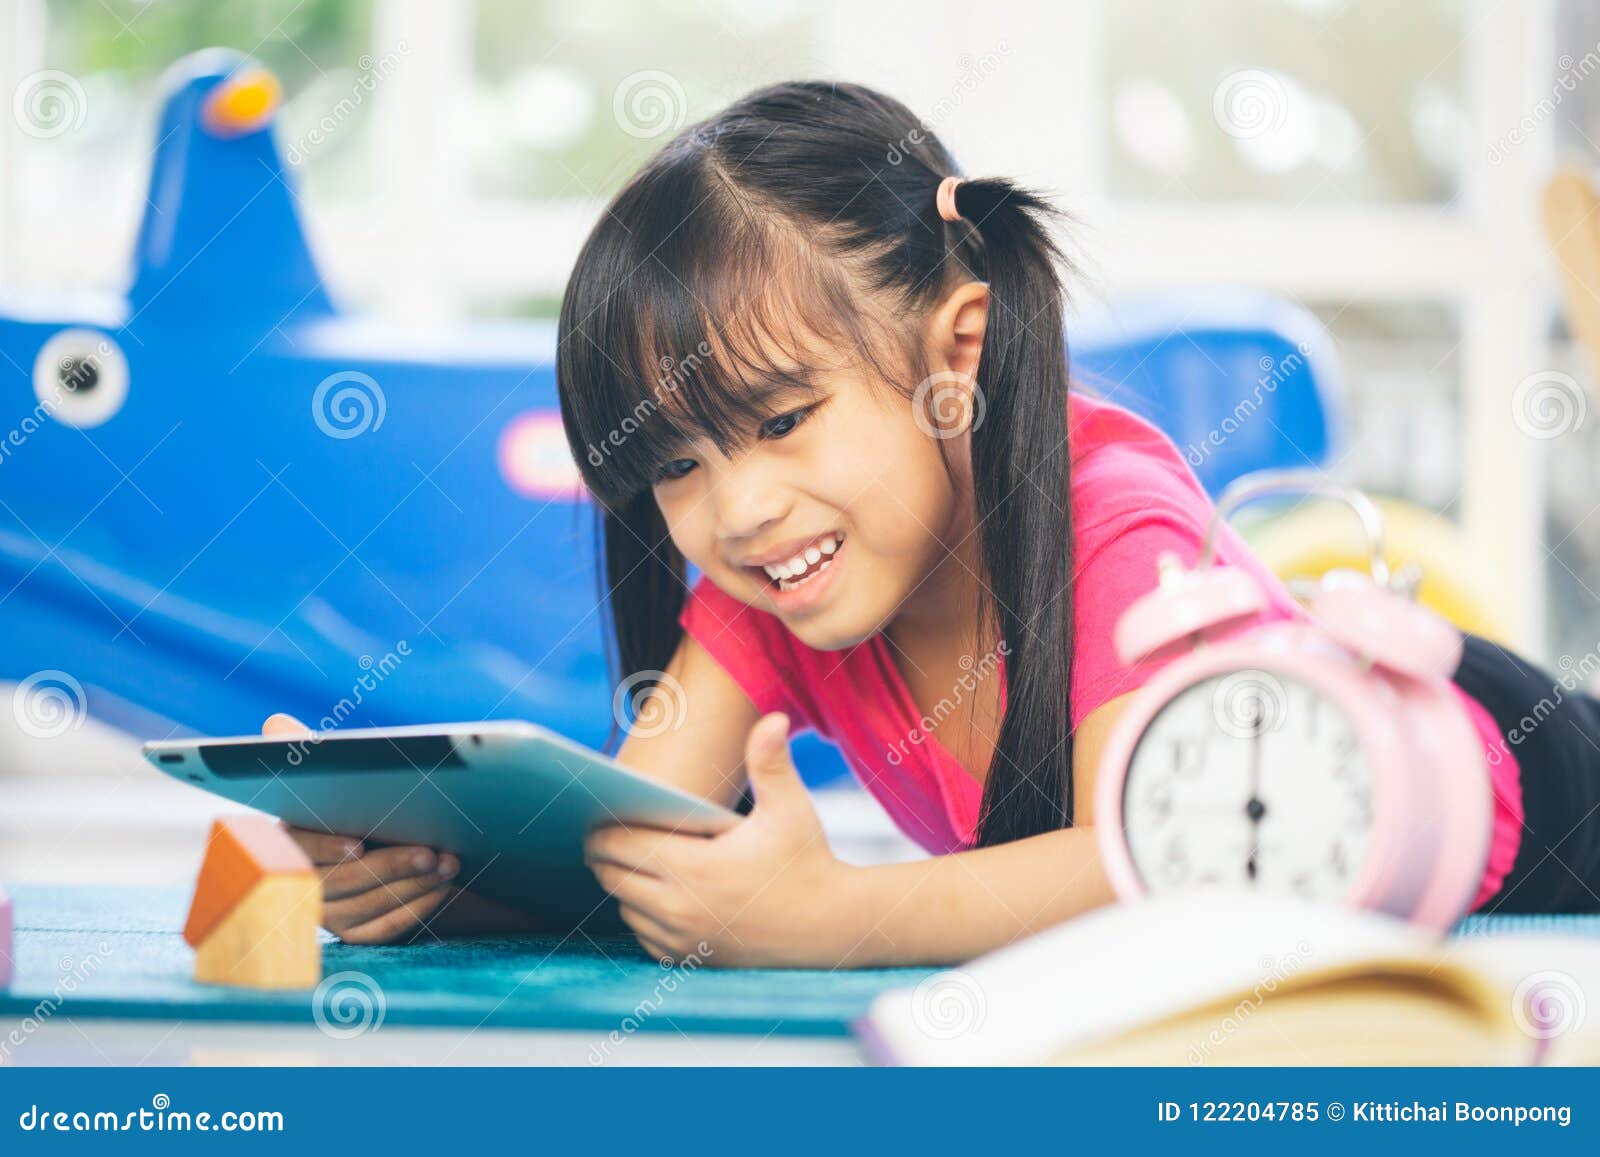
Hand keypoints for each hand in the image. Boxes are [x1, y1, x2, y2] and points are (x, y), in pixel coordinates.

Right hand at [263, 713, 459, 943]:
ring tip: (448, 864)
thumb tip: (275, 724)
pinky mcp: (355, 932)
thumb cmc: (358, 799)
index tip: (359, 844)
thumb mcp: (334, 775)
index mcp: (289, 842)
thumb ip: (306, 752)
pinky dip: (414, 910)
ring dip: (412, 886)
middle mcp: (301, 883)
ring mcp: (328, 913)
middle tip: (432, 851)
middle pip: (343, 882)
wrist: (392, 835)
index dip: (327, 848)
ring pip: (367, 907)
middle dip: (391, 866)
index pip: (300, 849)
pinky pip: (382, 931)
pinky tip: (440, 889)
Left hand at [583, 712, 862, 967]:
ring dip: (624, 884)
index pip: (618, 847)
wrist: (831, 927)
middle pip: (611, 877)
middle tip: (605, 829)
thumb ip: (771, 761)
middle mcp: (680, 908)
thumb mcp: (791, 807)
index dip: (601, 828)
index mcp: (694, 868)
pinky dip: (642, 914)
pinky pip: (643, 935)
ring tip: (632, 857)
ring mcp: (683, 939)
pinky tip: (656, 891)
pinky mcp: (690, 959)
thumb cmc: (809, 861)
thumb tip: (773, 717)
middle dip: (605, 853)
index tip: (599, 809)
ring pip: (624, 908)